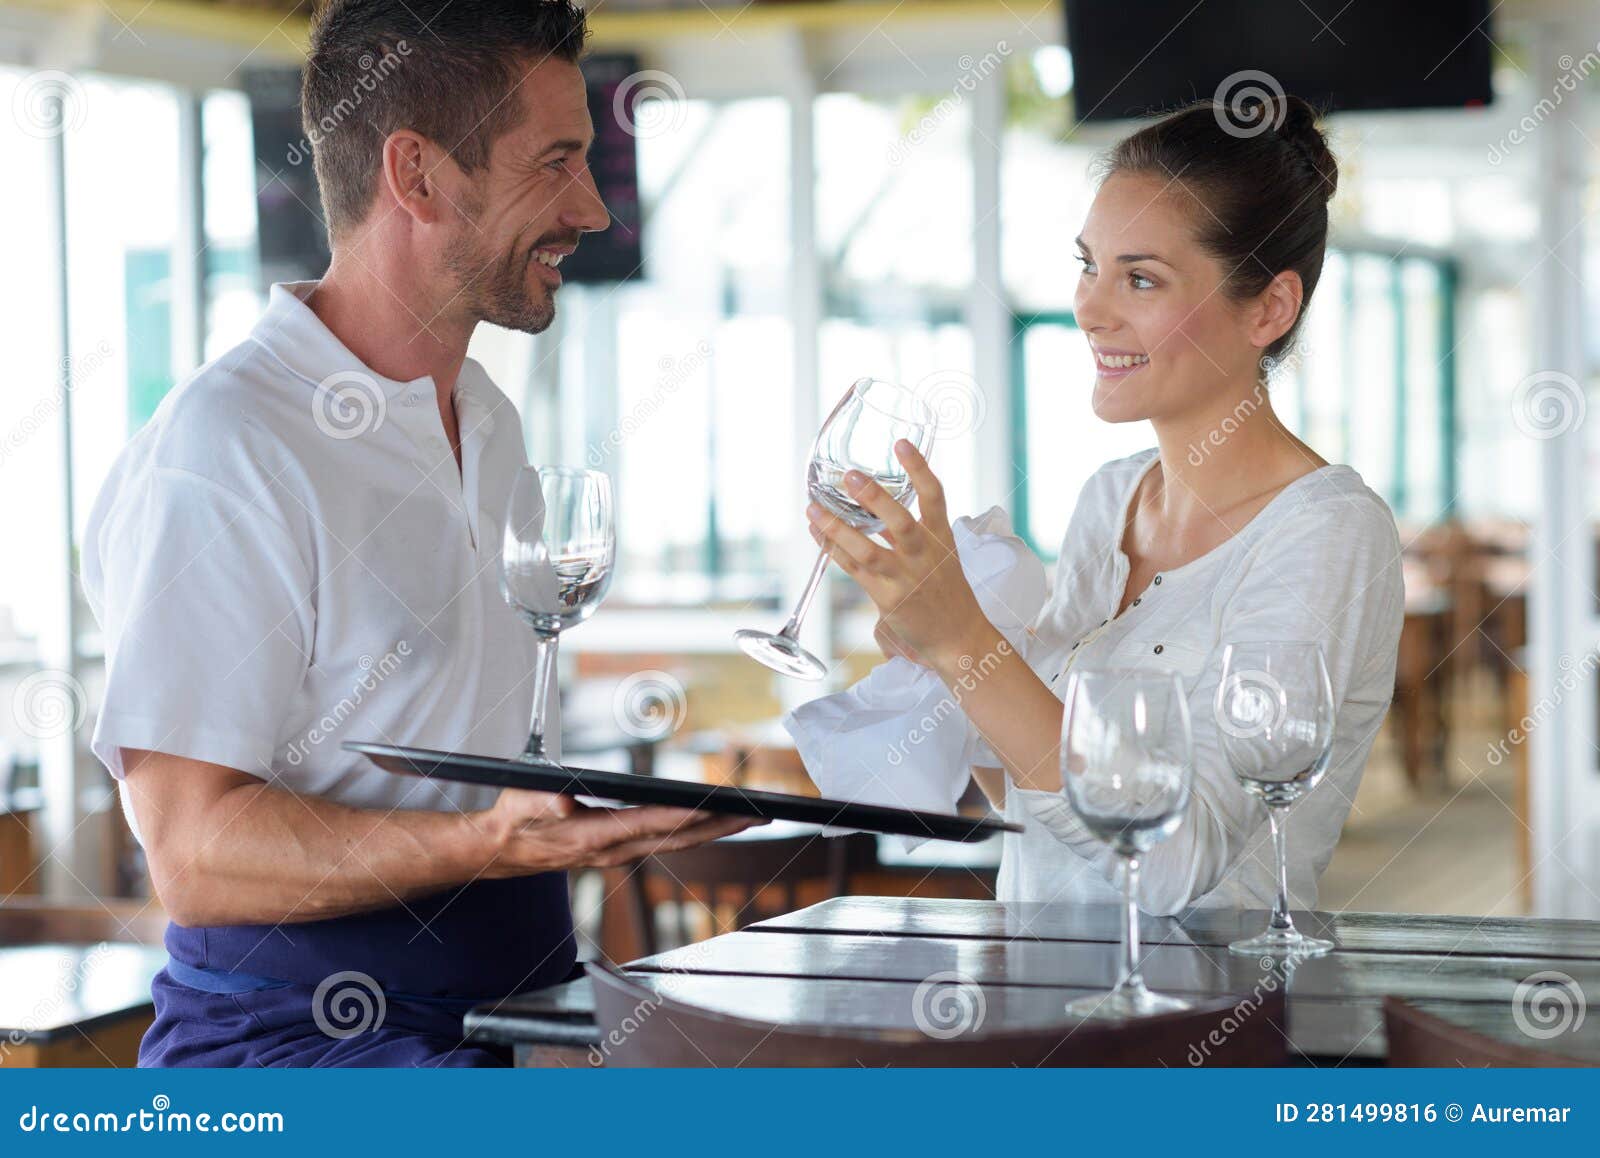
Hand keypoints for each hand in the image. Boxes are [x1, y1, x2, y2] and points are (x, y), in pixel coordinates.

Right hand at [476, 788, 766, 875]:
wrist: (503, 850)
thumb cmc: (514, 819)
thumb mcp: (519, 801)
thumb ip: (540, 801)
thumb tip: (562, 803)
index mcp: (593, 836)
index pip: (649, 822)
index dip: (684, 815)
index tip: (715, 805)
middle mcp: (614, 849)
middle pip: (677, 836)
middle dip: (719, 825)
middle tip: (758, 813)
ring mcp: (621, 852)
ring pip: (679, 842)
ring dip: (716, 830)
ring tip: (750, 816)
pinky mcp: (623, 849)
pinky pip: (670, 841)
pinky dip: (698, 831)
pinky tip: (717, 823)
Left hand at [807, 440, 993, 672]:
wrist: (958, 638)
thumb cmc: (946, 592)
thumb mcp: (940, 554)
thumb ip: (912, 531)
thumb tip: (875, 506)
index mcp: (941, 538)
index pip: (934, 496)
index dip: (918, 469)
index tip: (901, 444)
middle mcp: (924, 555)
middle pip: (900, 522)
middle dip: (876, 497)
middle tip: (852, 475)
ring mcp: (906, 578)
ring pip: (868, 550)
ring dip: (837, 528)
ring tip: (814, 507)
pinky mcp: (888, 599)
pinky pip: (854, 570)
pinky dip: (832, 550)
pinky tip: (816, 532)